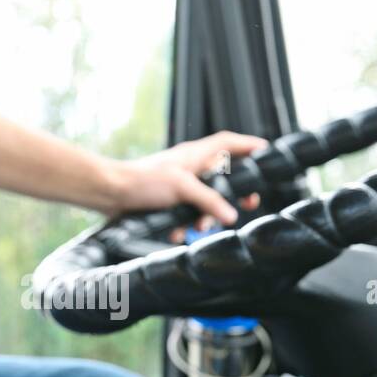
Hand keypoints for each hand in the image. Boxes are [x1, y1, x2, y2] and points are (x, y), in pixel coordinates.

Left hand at [105, 130, 267, 227]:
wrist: (110, 194)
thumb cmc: (143, 181)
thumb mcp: (182, 188)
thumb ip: (210, 201)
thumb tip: (232, 215)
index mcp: (195, 155)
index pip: (228, 143)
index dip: (248, 145)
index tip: (266, 152)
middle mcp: (189, 167)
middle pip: (223, 175)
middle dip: (234, 192)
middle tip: (249, 202)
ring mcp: (179, 184)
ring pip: (205, 201)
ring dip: (204, 217)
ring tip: (198, 228)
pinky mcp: (168, 201)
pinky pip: (186, 214)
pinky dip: (184, 225)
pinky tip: (177, 234)